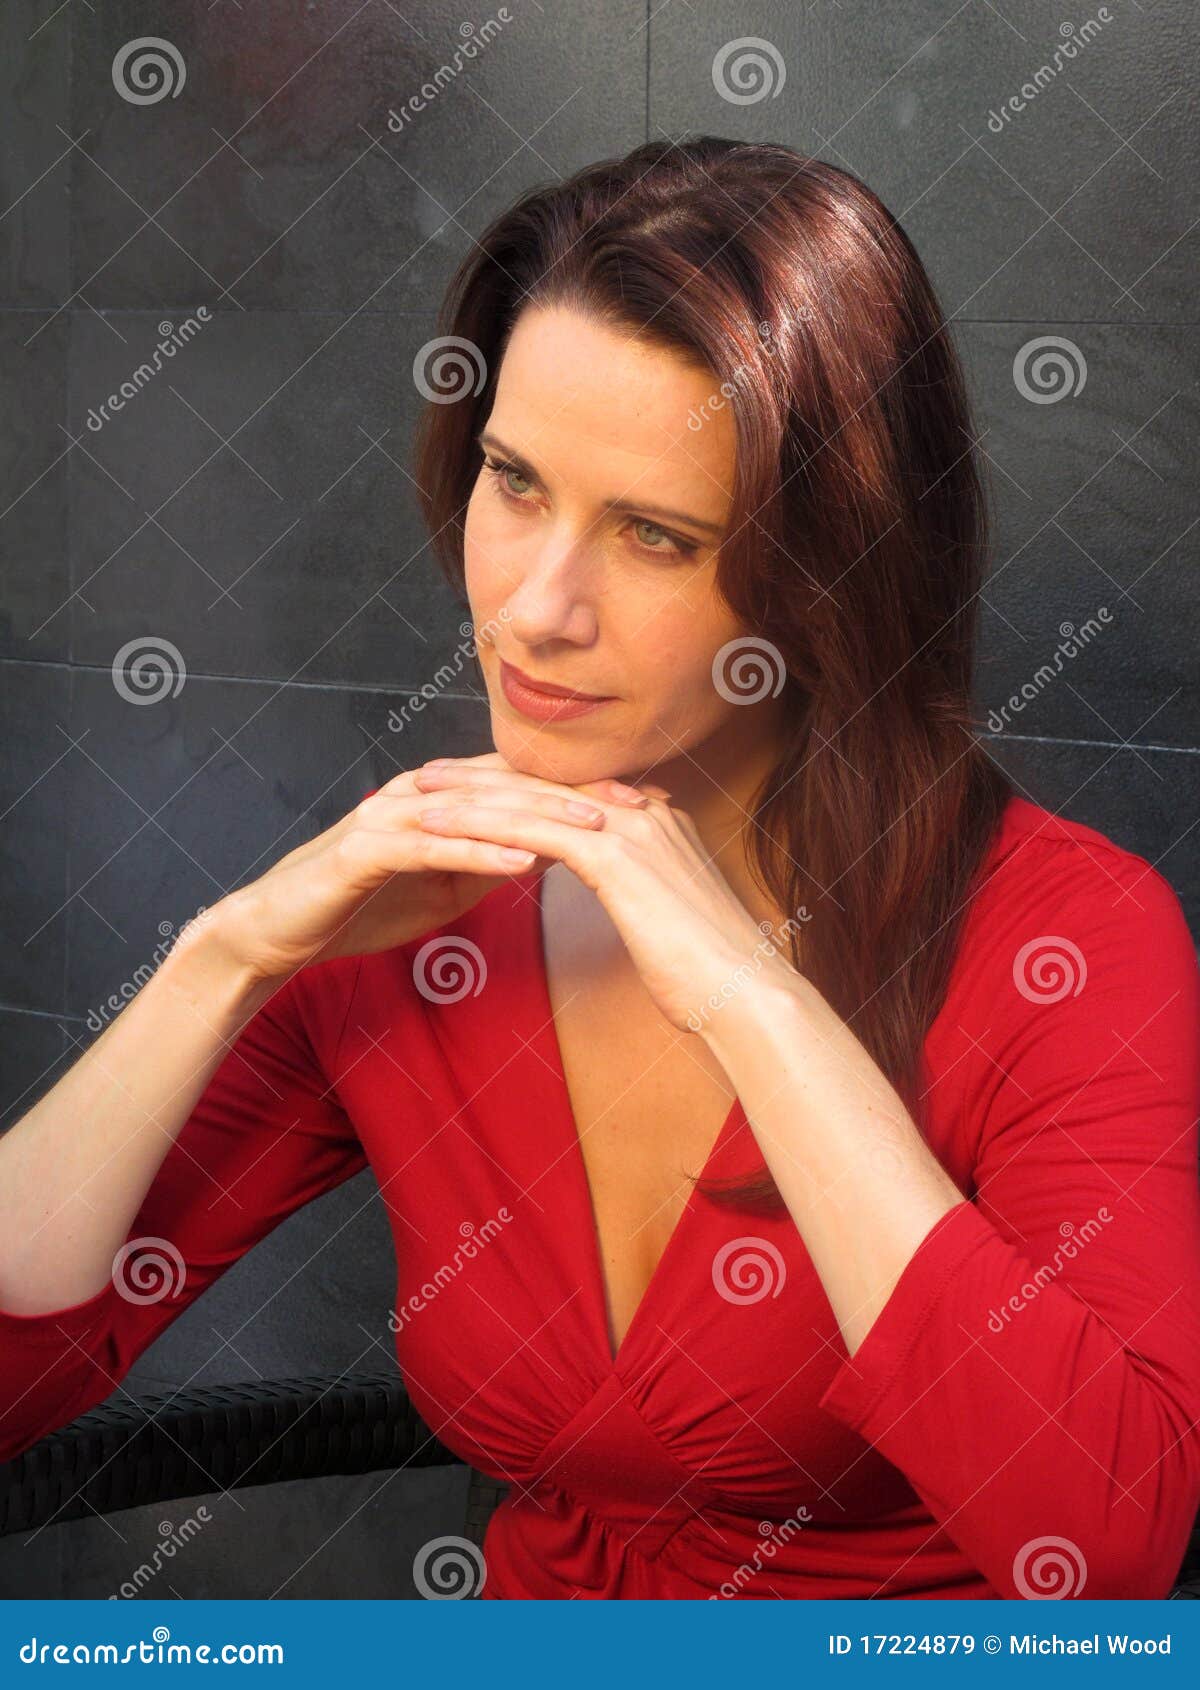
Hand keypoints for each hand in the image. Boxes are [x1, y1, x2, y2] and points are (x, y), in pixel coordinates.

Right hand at [211, 753, 658, 985]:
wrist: (282, 930)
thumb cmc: (365, 905)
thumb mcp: (445, 884)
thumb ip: (492, 860)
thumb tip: (554, 852)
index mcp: (444, 796)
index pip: (525, 784)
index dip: (585, 792)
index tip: (645, 805)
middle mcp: (422, 792)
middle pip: (512, 785)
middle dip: (578, 796)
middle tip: (640, 807)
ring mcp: (391, 815)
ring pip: (479, 809)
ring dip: (540, 818)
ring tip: (598, 832)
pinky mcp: (367, 848)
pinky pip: (433, 848)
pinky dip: (480, 854)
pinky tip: (524, 864)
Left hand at [410, 755, 801, 1033]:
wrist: (746, 994)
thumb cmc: (711, 975)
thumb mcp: (671, 919)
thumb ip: (647, 894)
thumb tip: (632, 901)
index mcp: (659, 822)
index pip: (572, 791)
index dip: (519, 786)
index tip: (472, 786)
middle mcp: (646, 812)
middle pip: (546, 783)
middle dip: (484, 777)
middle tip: (430, 774)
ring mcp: (633, 828)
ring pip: (531, 800)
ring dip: (468, 795)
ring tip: (419, 793)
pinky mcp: (615, 857)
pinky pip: (531, 831)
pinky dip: (480, 826)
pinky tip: (439, 830)